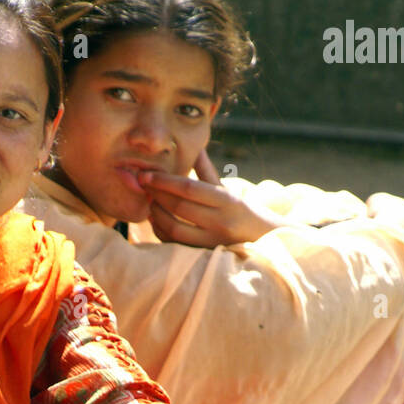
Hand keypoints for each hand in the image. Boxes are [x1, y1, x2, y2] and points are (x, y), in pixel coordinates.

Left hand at [136, 160, 288, 248]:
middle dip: (157, 195)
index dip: (165, 182)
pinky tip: (155, 220)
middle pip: (180, 208)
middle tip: (141, 185)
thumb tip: (194, 147)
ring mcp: (212, 242)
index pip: (189, 189)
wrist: (262, 241)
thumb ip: (207, 171)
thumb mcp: (226, 191)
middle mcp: (220, 221)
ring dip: (157, 215)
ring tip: (148, 202)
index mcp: (227, 200)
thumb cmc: (240, 212)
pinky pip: (175, 245)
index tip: (146, 175)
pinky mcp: (204, 255)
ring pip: (175, 229)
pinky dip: (161, 232)